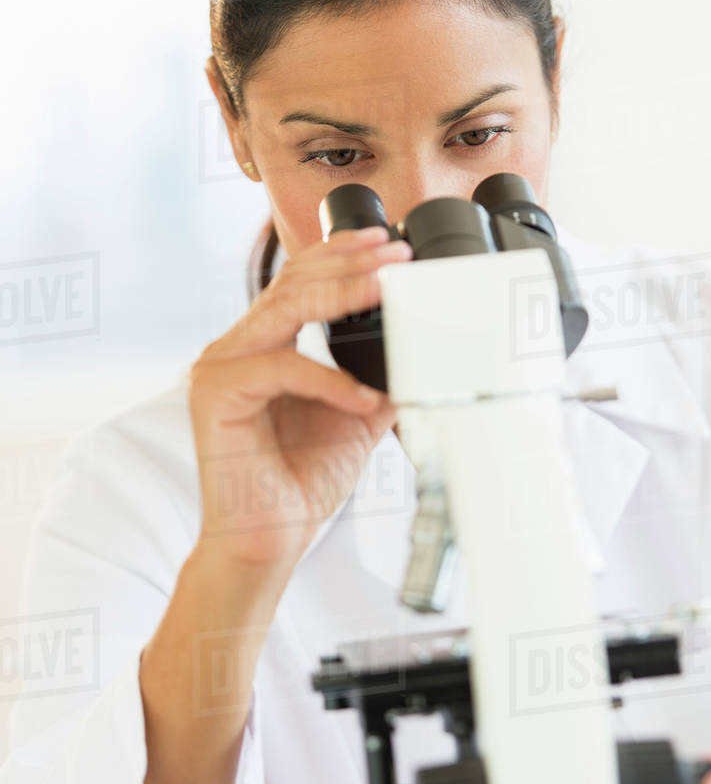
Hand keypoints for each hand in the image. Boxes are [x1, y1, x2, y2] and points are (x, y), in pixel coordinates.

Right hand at [189, 226, 412, 567]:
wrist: (270, 539)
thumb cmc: (300, 483)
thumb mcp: (356, 418)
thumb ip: (378, 379)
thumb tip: (421, 350)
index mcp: (264, 349)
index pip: (299, 283)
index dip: (341, 256)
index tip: (387, 244)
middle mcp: (236, 350)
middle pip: (291, 283)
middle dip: (348, 262)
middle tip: (396, 252)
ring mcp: (220, 369)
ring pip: (283, 310)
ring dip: (340, 293)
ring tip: (387, 286)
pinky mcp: (215, 397)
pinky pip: (280, 369)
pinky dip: (329, 381)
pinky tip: (362, 398)